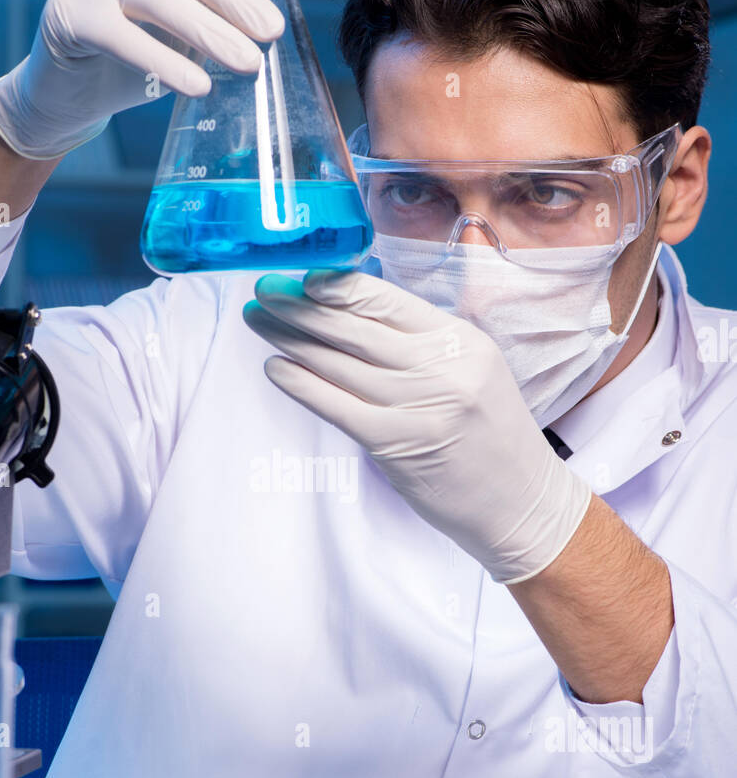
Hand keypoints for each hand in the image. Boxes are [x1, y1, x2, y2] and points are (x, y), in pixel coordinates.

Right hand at [0, 0, 292, 158]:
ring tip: (247, 63)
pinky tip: (197, 86)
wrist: (73, 92)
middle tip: (271, 30)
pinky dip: (164, 63)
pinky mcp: (70, 16)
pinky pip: (123, 38)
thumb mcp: (187, 21)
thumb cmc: (139, 52)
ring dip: (208, 33)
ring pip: (158, 1)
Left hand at [243, 269, 591, 583]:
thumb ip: (421, 341)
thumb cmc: (490, 434)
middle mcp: (439, 369)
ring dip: (289, 338)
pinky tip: (275, 368)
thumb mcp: (472, 368)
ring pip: (337, 363)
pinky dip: (300, 384)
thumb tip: (352, 308)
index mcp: (460, 340)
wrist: (520, 502)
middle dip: (299, 305)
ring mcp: (416, 407)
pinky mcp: (394, 444)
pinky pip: (334, 406)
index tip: (300, 275)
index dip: (335, 284)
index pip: (384, 300)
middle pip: (353, 327)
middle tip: (264, 288)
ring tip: (258, 319)